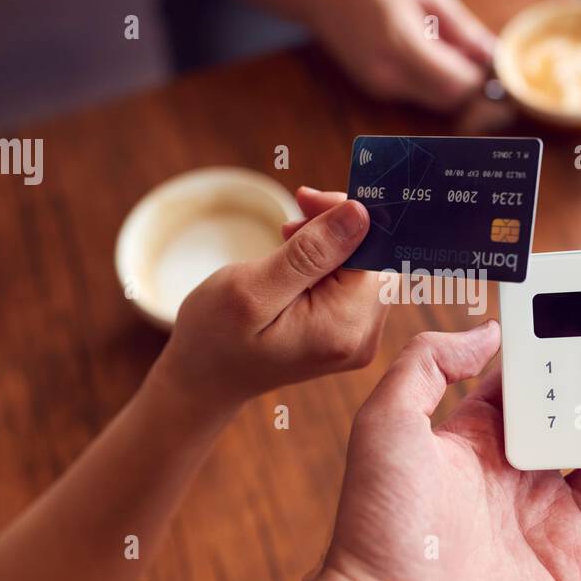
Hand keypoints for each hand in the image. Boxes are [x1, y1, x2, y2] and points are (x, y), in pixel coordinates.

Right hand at [154, 186, 388, 408]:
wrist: (205, 379)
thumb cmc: (215, 336)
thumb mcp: (252, 288)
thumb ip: (310, 253)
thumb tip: (360, 214)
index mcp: (343, 328)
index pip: (373, 251)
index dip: (346, 217)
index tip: (305, 200)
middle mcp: (362, 336)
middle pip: (375, 259)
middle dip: (338, 228)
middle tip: (289, 224)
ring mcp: (357, 337)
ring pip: (365, 267)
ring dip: (331, 243)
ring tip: (287, 240)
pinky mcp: (348, 332)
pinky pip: (353, 283)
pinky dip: (328, 262)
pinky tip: (296, 260)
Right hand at [310, 0, 495, 111]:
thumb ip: (461, 26)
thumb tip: (491, 52)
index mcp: (402, 45)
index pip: (456, 83)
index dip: (479, 74)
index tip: (484, 53)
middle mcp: (389, 76)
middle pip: (448, 99)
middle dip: (467, 80)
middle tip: (466, 48)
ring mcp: (380, 88)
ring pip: (435, 100)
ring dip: (450, 80)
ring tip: (440, 43)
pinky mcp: (377, 92)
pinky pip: (418, 95)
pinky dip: (431, 79)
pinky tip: (422, 50)